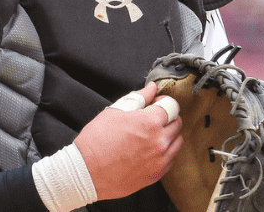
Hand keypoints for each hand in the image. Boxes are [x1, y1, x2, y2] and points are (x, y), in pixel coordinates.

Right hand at [74, 82, 182, 199]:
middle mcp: (159, 141)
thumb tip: (151, 88)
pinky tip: (149, 151)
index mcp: (150, 122)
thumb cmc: (96, 140)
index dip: (163, 101)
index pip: (172, 105)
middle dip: (167, 117)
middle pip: (177, 122)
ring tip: (150, 136)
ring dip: (168, 135)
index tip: (155, 104)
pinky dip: (164, 152)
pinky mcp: (156, 175)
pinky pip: (170, 159)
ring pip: (177, 141)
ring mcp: (159, 160)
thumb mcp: (114, 111)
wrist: (86, 172)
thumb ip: (138, 98)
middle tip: (151, 119)